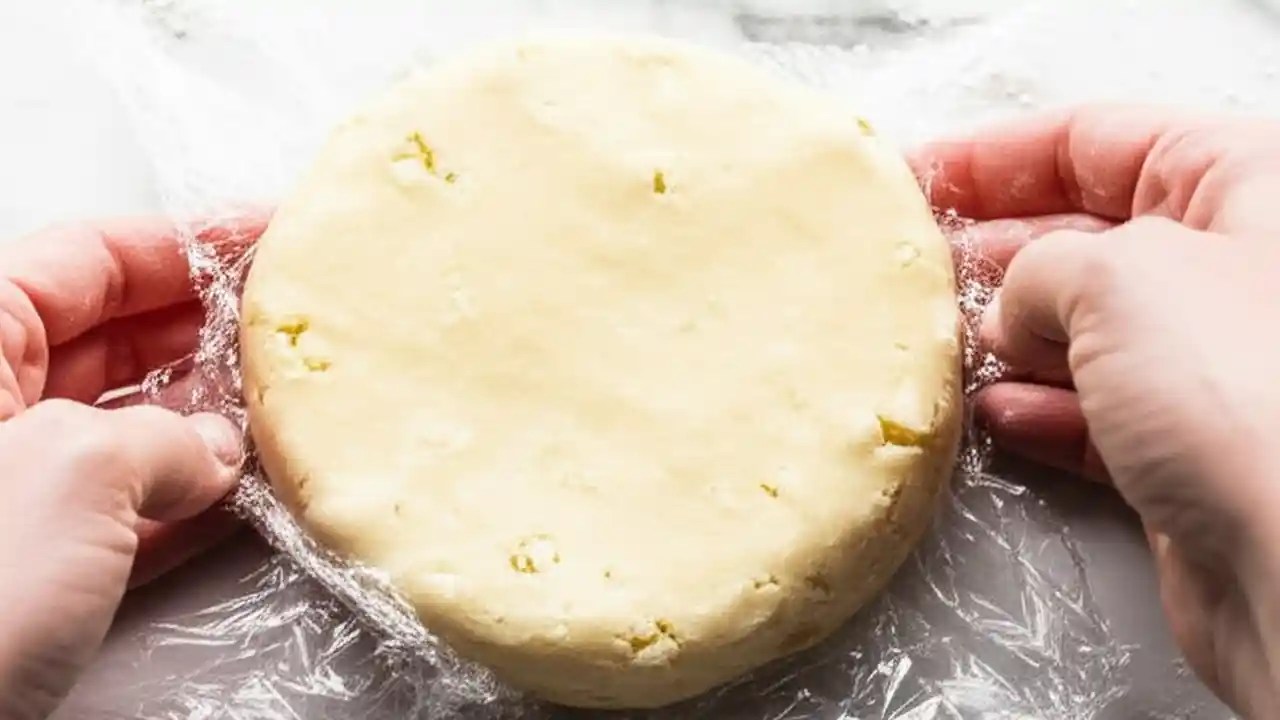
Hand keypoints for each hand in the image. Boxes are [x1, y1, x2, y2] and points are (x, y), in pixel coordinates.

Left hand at [0, 217, 263, 718]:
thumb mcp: (73, 471)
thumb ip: (166, 437)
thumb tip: (216, 451)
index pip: (85, 256)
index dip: (187, 240)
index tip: (269, 233)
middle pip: (110, 338)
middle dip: (205, 334)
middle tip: (291, 330)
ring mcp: (5, 492)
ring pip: (121, 431)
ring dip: (207, 426)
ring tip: (285, 415)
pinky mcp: (24, 569)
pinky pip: (120, 514)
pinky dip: (184, 504)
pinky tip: (245, 497)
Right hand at [912, 106, 1279, 715]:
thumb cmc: (1242, 392)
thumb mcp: (1116, 277)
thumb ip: (1040, 264)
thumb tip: (1015, 304)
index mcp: (1250, 185)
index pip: (1103, 138)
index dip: (999, 153)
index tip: (921, 175)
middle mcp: (1239, 270)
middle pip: (1093, 233)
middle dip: (1002, 249)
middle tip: (920, 263)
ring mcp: (1217, 365)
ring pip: (1088, 330)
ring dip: (1014, 338)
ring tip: (948, 342)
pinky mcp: (1194, 451)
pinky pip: (1098, 413)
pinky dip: (1042, 411)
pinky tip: (996, 413)